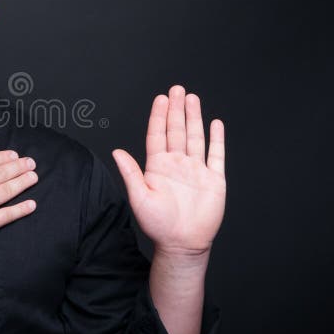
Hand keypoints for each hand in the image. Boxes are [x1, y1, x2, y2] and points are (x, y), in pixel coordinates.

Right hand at [0, 133, 37, 252]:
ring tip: (34, 177)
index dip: (2, 157)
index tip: (14, 155)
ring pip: (8, 191)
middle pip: (2, 174)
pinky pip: (7, 215)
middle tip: (31, 163)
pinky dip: (21, 210)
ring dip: (22, 183)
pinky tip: (31, 205)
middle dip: (18, 167)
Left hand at [112, 85, 225, 254]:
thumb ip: (130, 173)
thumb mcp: (139, 198)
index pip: (158, 135)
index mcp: (158, 166)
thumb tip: (116, 151)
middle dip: (177, 110)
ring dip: (194, 118)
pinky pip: (216, 155)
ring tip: (193, 99)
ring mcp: (196, 170)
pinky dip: (217, 139)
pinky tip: (215, 124)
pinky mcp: (213, 179)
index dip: (159, 116)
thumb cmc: (158, 225)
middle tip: (178, 89)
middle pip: (177, 130)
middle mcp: (177, 164)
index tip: (161, 99)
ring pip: (195, 137)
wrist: (182, 244)